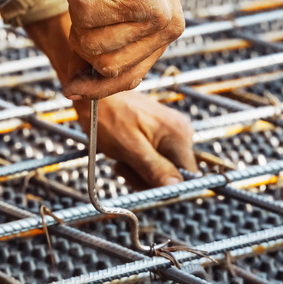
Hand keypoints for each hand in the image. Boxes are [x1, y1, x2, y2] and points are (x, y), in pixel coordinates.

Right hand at [64, 0, 182, 99]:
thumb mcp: (103, 8)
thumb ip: (95, 45)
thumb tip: (72, 89)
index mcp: (164, 33)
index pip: (129, 77)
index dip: (98, 87)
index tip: (72, 88)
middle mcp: (167, 30)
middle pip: (106, 66)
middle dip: (82, 39)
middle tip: (84, 5)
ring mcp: (156, 19)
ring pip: (93, 44)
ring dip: (78, 13)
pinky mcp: (139, 3)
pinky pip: (86, 17)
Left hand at [76, 91, 196, 187]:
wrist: (95, 95)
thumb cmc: (107, 115)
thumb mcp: (129, 147)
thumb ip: (153, 168)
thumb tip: (175, 188)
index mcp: (178, 135)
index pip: (186, 177)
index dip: (165, 187)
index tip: (142, 183)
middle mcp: (181, 132)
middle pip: (174, 174)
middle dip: (147, 177)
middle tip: (124, 165)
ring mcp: (171, 131)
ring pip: (162, 168)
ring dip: (141, 169)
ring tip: (122, 156)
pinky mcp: (161, 132)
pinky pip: (156, 157)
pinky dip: (140, 160)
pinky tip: (126, 152)